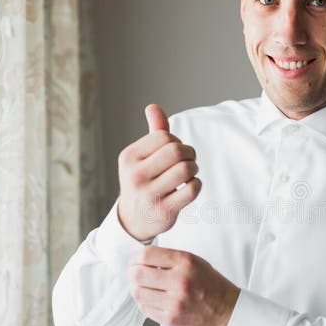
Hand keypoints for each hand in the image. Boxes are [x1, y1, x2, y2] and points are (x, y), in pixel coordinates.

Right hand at [117, 104, 201, 240]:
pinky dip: (196, 185)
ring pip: (186, 169)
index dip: (176, 141)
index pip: (164, 136)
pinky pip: (192, 189)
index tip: (175, 151)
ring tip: (189, 173)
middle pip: (176, 151)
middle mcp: (135, 176)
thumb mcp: (142, 157)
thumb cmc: (143, 181)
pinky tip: (189, 187)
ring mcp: (149, 195)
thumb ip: (153, 132)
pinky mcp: (164, 211)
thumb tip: (153, 107)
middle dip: (189, 153)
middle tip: (189, 160)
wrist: (134, 219)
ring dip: (194, 168)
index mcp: (129, 158)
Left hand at [129, 246, 239, 325]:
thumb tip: (142, 257)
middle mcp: (179, 281)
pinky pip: (145, 309)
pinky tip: (153, 300)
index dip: (136, 257)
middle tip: (135, 274)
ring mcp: (175, 302)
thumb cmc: (211, 285)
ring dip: (137, 289)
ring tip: (143, 288)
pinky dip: (145, 303)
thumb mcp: (195, 262)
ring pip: (138, 293)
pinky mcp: (171, 318)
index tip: (136, 261)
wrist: (228, 310)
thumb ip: (170, 258)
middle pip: (138, 274)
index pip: (146, 255)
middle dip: (132, 273)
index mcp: (185, 262)